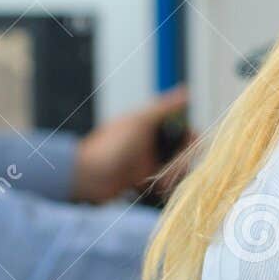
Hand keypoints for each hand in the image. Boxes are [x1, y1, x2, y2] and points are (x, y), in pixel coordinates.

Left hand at [71, 84, 191, 203]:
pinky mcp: (142, 179)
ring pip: (174, 167)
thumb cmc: (111, 146)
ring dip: (174, 175)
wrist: (88, 178)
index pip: (182, 129)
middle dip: (182, 161)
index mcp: (150, 125)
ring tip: (163, 183)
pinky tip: (158, 189)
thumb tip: (186, 91)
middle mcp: (150, 141)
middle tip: (174, 171)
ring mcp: (147, 160)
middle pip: (181, 150)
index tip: (190, 147)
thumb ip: (165, 107)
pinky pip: (163, 181)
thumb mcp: (139, 122)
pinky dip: (165, 185)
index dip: (189, 138)